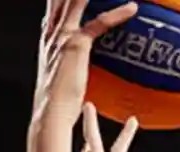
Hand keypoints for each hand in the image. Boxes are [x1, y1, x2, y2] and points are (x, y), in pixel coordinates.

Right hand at [35, 0, 138, 123]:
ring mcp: (62, 36)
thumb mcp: (64, 74)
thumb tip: (82, 61)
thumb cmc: (59, 101)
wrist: (51, 113)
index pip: (54, 7)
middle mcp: (52, 32)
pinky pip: (99, 23)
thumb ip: (73, 60)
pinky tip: (132, 8)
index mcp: (48, 38)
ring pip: (75, 2)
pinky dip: (117, 14)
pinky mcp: (76, 45)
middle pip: (61, 0)